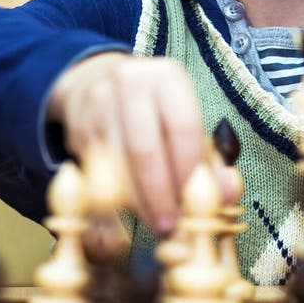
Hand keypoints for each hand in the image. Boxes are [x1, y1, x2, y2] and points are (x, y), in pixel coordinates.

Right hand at [47, 52, 238, 232]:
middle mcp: (130, 82)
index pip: (183, 126)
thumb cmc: (156, 108)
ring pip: (116, 164)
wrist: (99, 82)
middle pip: (145, 149)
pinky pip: (95, 172)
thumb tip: (226, 195)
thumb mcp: (187, 118)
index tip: (192, 203)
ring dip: (136, 202)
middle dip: (159, 194)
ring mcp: (99, 103)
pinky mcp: (77, 126)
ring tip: (153, 221)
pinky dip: (113, 198)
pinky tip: (128, 211)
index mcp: (167, 76)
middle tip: (169, 225)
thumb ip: (210, 158)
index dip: (188, 170)